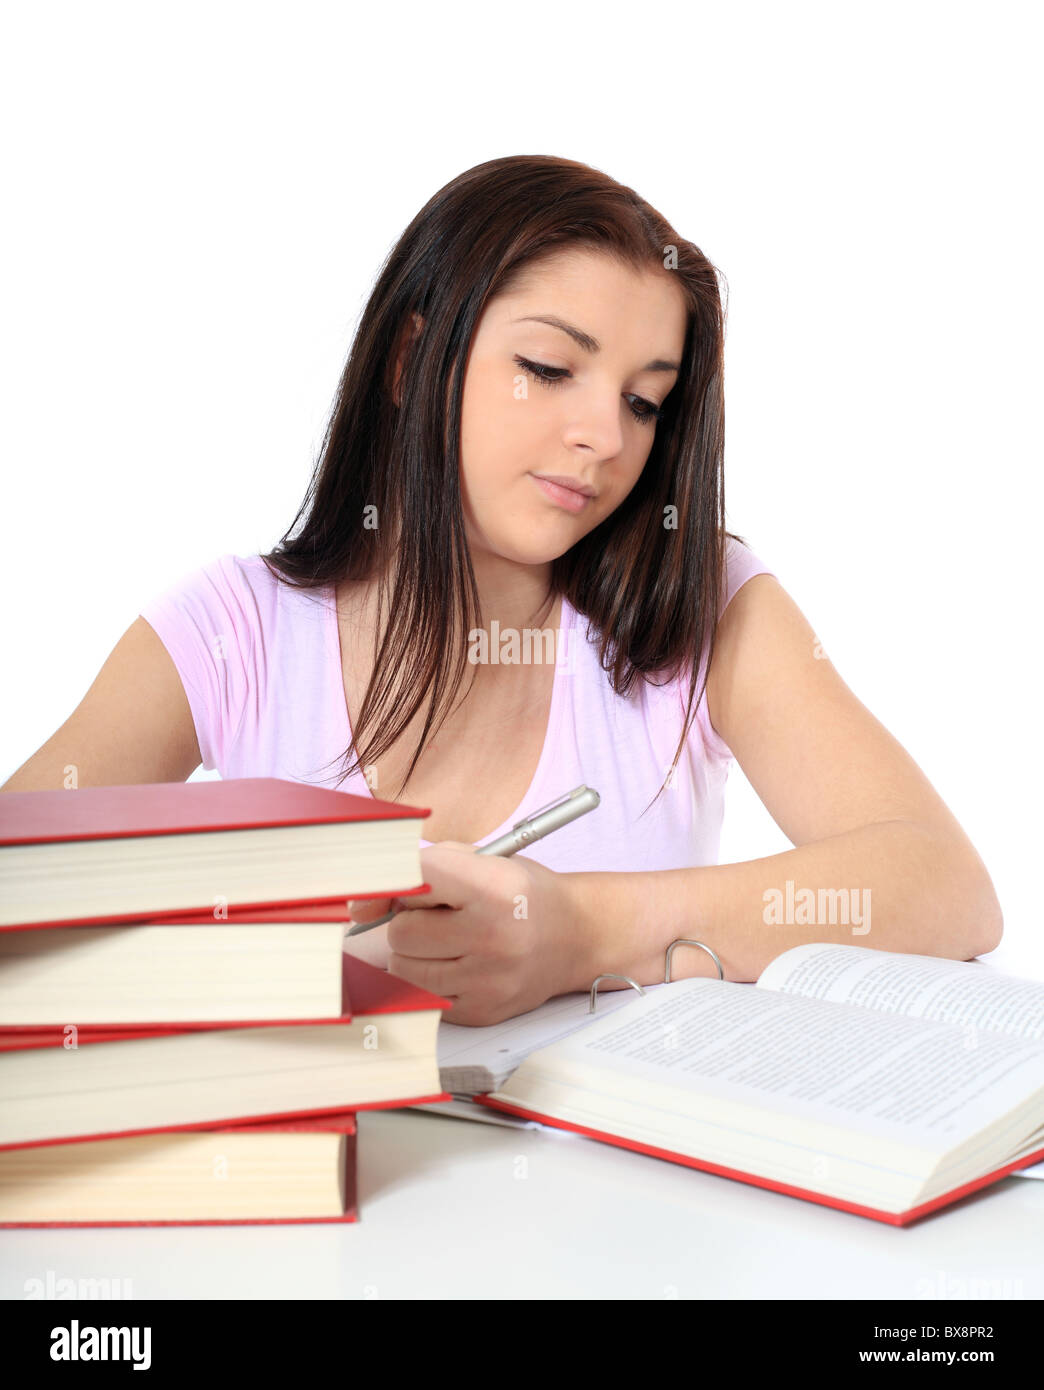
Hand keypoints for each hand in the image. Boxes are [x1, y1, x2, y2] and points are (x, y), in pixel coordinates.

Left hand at [349, 842, 584, 1025]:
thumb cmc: (522, 894)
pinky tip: (459, 964)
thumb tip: (359, 908)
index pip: (416, 880)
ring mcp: (488, 980)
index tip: (401, 888)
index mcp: (494, 889)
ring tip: (447, 941)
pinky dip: (431, 979)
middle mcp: (493, 936)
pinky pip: (424, 996)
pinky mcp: (482, 1011)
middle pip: (402, 932)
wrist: (577, 936)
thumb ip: (422, 869)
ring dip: (415, 953)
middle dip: (410, 922)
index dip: (401, 883)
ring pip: (404, 968)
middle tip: (440, 917)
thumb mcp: (484, 861)